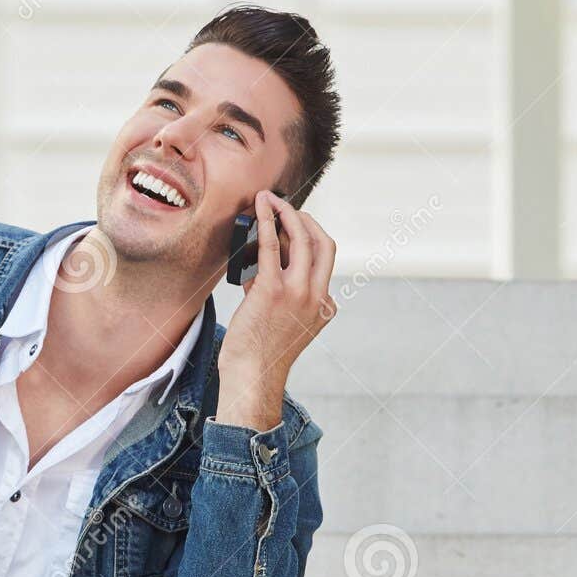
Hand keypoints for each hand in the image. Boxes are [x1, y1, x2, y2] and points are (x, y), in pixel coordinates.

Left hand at [218, 190, 337, 414]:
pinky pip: (270, 247)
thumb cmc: (259, 355)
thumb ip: (278, 295)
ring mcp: (298, 292)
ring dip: (287, 213)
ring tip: (270, 200)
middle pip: (323, 242)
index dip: (311, 237)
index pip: (325, 262)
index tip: (294, 225)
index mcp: (325, 306)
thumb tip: (256, 268)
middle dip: (305, 219)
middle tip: (286, 207)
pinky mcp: (272, 290)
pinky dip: (266, 223)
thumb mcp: (284, 324)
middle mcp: (318, 296)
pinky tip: (260, 209)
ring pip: (302, 238)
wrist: (252, 377)